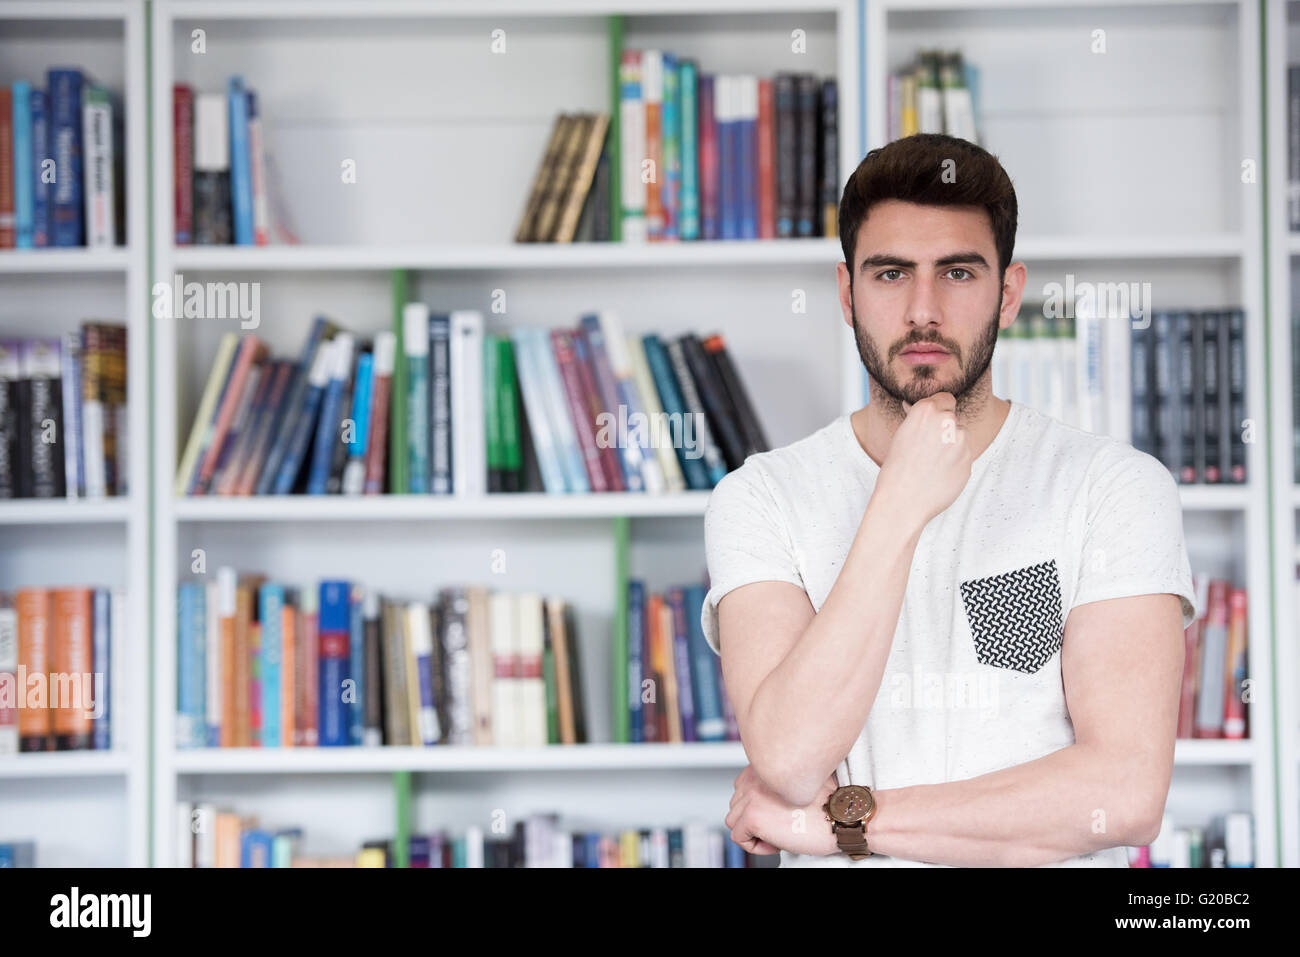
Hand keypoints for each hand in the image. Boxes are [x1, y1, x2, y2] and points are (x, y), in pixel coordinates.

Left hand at [725, 765, 838, 857]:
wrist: (842, 817)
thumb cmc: (829, 803)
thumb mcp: (801, 782)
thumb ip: (779, 783)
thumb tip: (767, 803)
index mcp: (766, 767)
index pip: (742, 787)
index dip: (757, 806)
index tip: (777, 815)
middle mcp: (756, 778)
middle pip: (736, 805)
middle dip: (754, 820)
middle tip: (779, 827)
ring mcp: (753, 796)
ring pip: (734, 821)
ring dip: (753, 833)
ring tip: (777, 835)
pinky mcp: (753, 817)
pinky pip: (739, 838)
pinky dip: (755, 846)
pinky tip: (776, 843)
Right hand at [874, 391, 974, 527]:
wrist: (902, 500)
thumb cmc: (896, 468)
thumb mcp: (902, 435)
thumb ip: (920, 419)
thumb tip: (928, 407)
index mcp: (926, 409)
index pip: (945, 398)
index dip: (938, 410)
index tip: (931, 423)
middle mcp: (946, 420)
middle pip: (953, 416)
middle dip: (945, 427)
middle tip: (929, 446)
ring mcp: (961, 440)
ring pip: (961, 436)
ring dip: (952, 445)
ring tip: (932, 463)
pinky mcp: (969, 459)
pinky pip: (964, 455)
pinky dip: (955, 461)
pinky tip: (939, 473)